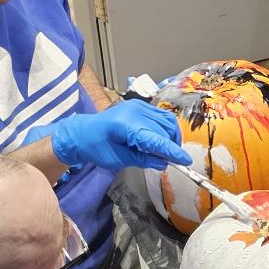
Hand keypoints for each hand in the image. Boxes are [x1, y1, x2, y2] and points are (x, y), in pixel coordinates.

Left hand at [40, 102, 191, 172]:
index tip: (186, 161)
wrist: (82, 132)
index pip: (157, 139)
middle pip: (164, 130)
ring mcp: (138, 105)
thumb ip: (143, 160)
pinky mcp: (140, 104)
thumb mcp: (119, 159)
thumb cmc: (96, 148)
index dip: (173, 151)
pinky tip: (162, 139)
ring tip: (167, 150)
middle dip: (171, 146)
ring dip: (171, 136)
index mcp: (127, 126)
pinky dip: (166, 128)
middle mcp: (135, 111)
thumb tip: (163, 163)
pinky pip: (161, 115)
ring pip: (166, 121)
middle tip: (171, 161)